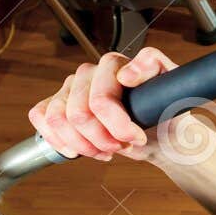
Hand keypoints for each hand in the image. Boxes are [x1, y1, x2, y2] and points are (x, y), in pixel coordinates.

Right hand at [28, 47, 177, 162]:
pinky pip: (41, 117)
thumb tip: (125, 75)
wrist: (159, 136)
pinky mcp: (56, 104)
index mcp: (114, 64)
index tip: (137, 137)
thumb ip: (155, 69)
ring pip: (59, 120)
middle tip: (124, 145)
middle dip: (104, 139)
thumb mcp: (174, 91)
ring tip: (108, 150)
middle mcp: (89, 73)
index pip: (101, 99)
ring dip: (85, 144)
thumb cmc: (165, 115)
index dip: (119, 126)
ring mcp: (70, 88)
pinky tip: (79, 149)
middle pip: (79, 114)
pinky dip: (58, 140)